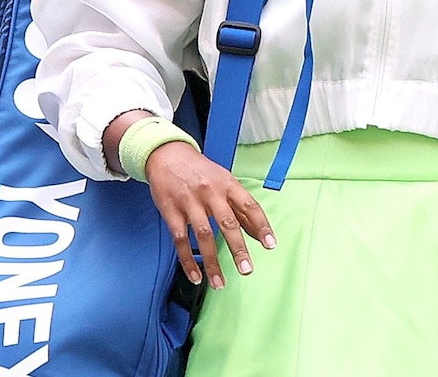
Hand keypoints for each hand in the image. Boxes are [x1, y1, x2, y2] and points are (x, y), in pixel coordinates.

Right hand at [144, 141, 275, 289]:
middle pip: (227, 223)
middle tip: (247, 269)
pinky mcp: (171, 212)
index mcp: (228, 184)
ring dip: (212, 262)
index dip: (261, 226)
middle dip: (238, 248)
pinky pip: (180, 240)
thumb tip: (258, 230)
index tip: (270, 244)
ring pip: (203, 236)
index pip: (249, 206)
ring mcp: (190, 203)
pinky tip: (196, 275)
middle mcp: (210, 193)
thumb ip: (239, 205)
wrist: (167, 156)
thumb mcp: (224, 180)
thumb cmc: (201, 170)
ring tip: (219, 282)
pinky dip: (188, 260)